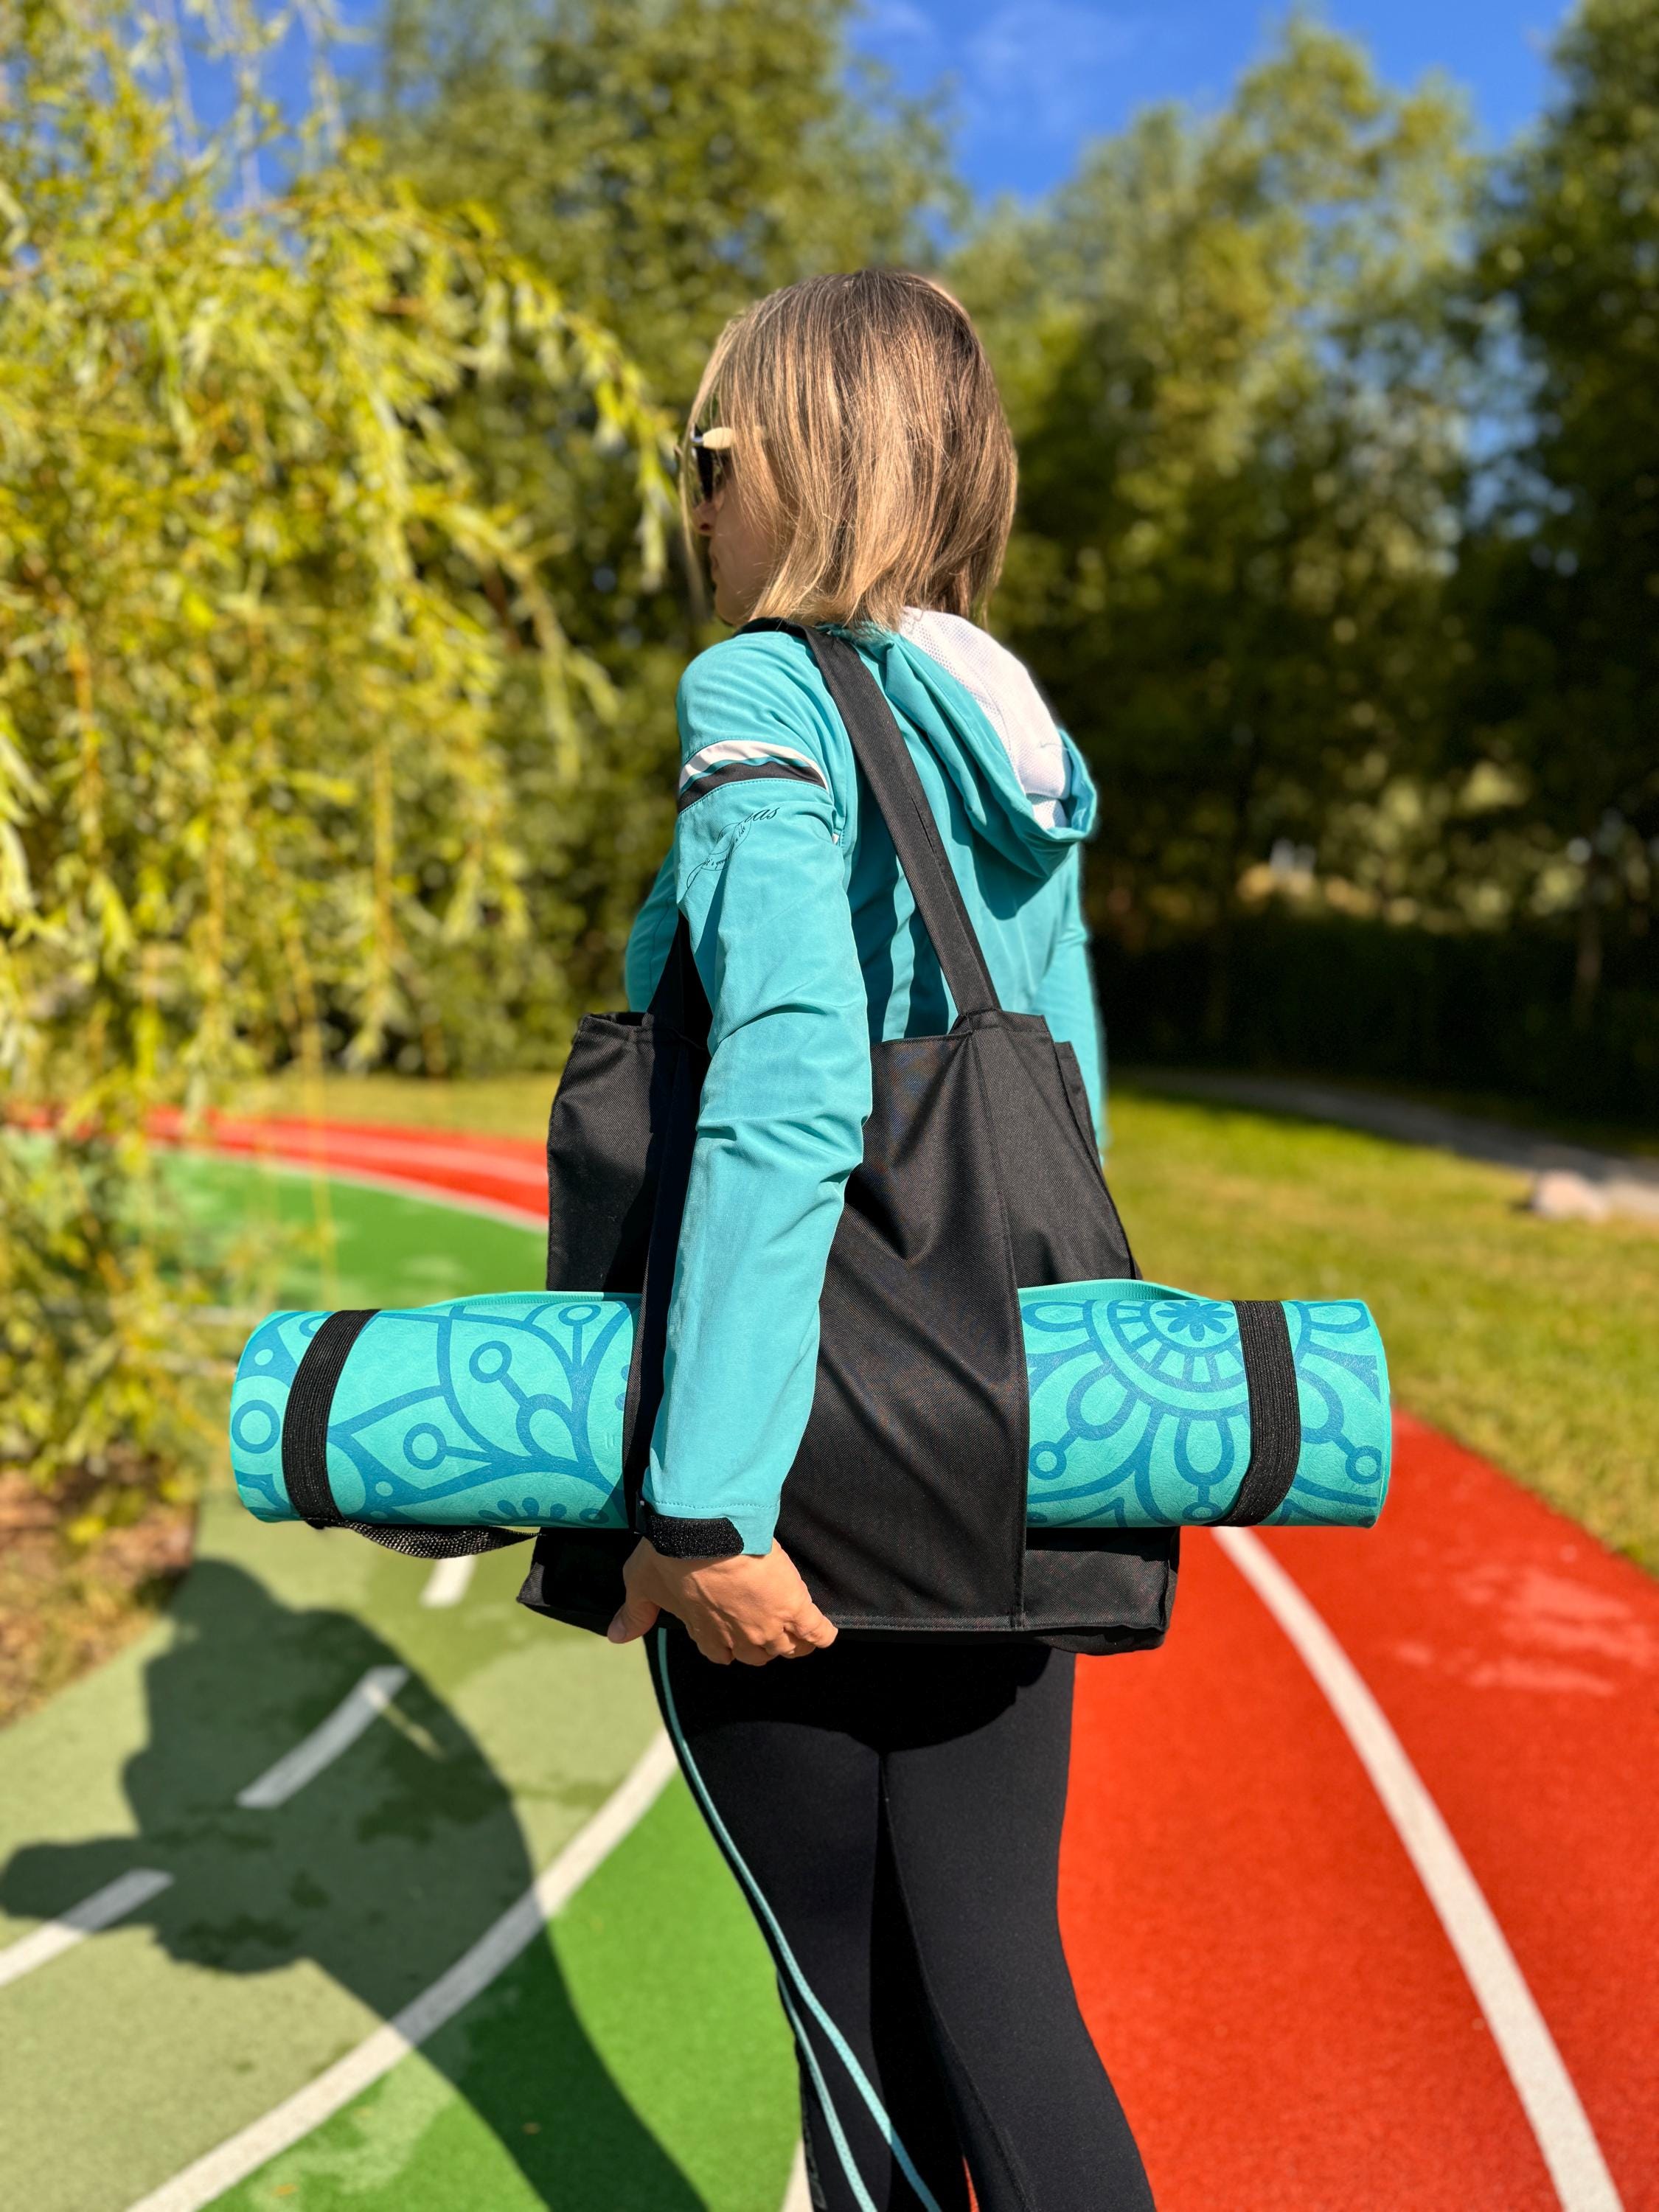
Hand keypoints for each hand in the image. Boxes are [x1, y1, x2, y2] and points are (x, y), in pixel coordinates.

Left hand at [606, 1538, 837, 1666]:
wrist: (702, 1531)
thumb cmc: (670, 1555)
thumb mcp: (641, 1584)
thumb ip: (634, 1613)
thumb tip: (616, 1637)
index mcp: (705, 1633)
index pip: (721, 1653)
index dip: (726, 1643)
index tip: (729, 1631)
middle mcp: (739, 1637)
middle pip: (758, 1655)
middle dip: (760, 1645)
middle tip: (765, 1625)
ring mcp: (768, 1624)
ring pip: (788, 1648)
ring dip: (793, 1642)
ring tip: (799, 1631)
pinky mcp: (793, 1605)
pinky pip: (816, 1631)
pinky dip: (822, 1633)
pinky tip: (825, 1632)